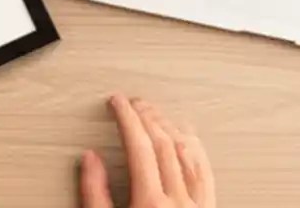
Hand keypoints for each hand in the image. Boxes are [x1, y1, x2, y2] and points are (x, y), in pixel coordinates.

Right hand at [80, 95, 215, 207]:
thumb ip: (95, 193)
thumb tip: (90, 159)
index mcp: (149, 204)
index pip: (139, 147)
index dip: (127, 118)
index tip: (118, 102)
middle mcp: (178, 201)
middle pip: (163, 145)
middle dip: (146, 117)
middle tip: (134, 102)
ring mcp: (198, 205)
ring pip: (187, 153)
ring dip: (170, 127)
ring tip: (155, 113)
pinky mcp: (209, 207)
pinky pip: (205, 170)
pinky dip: (194, 148)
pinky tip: (187, 136)